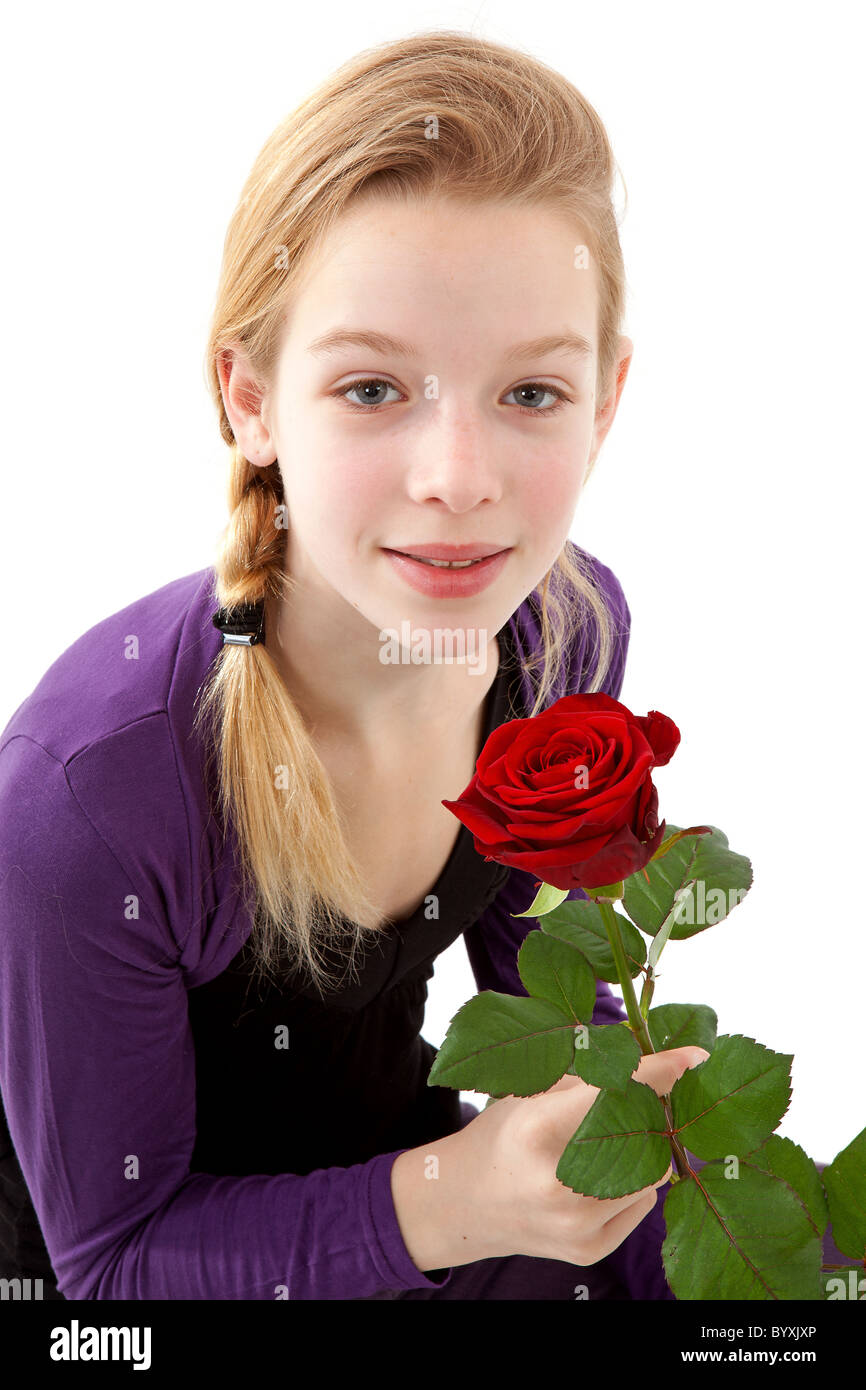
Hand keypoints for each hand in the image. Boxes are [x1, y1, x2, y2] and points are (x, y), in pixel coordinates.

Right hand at [458, 1045, 708, 1265]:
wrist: (464, 1204)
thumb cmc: (502, 1135)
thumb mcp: (531, 1092)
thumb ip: (591, 1075)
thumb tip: (653, 1057)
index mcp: (537, 1128)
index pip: (616, 1094)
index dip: (660, 1072)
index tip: (695, 1057)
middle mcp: (558, 1183)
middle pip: (646, 1138)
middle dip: (653, 1115)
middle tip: (646, 1101)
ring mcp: (576, 1224)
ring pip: (652, 1173)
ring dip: (643, 1151)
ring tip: (604, 1145)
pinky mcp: (590, 1250)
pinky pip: (643, 1204)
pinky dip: (633, 1183)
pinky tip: (598, 1176)